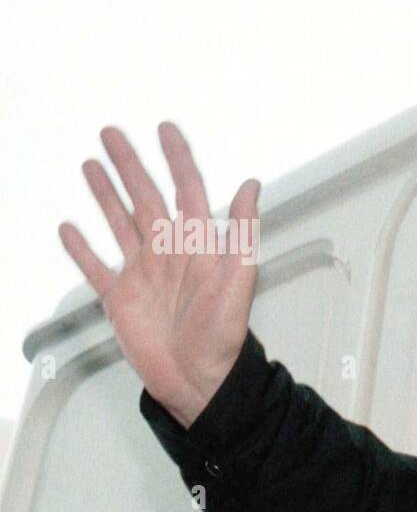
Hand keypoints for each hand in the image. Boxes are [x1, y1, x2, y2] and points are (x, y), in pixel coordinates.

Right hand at [58, 123, 259, 427]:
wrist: (199, 380)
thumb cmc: (224, 336)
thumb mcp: (239, 278)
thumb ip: (243, 231)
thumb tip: (251, 186)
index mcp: (198, 245)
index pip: (186, 190)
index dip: (177, 159)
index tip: (166, 130)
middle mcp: (168, 254)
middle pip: (145, 198)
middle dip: (130, 166)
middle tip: (111, 133)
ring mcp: (143, 275)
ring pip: (120, 224)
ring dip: (105, 195)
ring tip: (90, 166)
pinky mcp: (121, 300)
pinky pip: (97, 268)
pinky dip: (81, 249)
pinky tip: (69, 229)